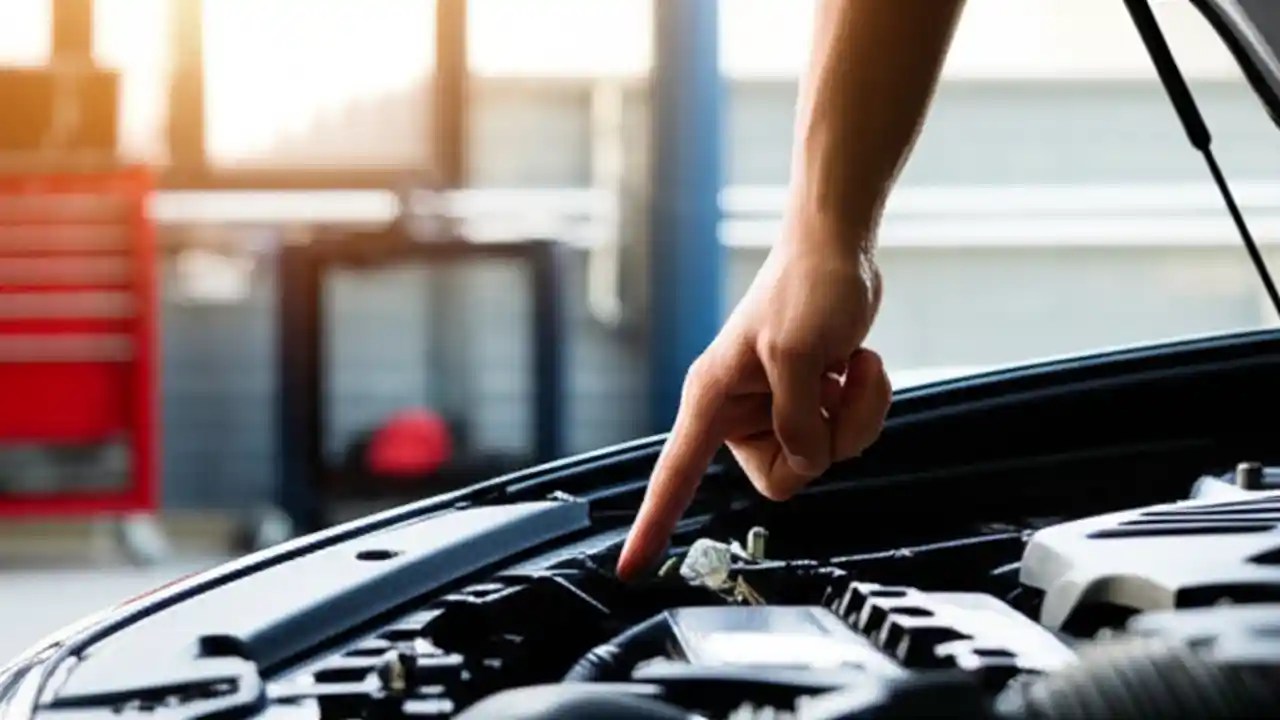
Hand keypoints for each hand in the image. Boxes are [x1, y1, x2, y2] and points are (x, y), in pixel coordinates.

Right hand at [616, 213, 892, 580]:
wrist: (837, 252)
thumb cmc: (804, 288)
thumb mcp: (796, 353)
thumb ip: (796, 419)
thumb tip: (805, 460)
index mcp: (712, 400)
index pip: (674, 474)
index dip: (654, 522)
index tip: (631, 568)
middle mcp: (739, 413)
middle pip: (784, 477)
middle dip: (824, 440)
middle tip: (828, 393)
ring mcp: (776, 412)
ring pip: (823, 457)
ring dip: (853, 414)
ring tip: (848, 367)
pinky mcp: (808, 405)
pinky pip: (844, 436)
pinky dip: (863, 403)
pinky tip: (855, 365)